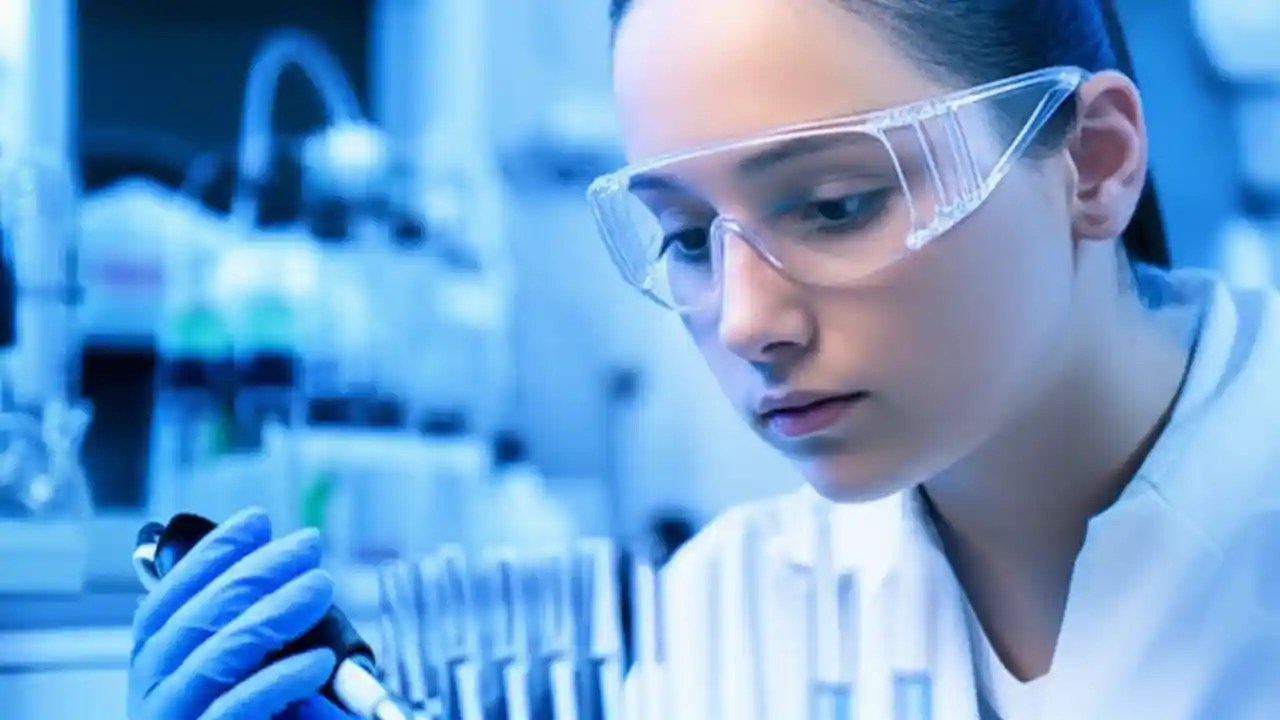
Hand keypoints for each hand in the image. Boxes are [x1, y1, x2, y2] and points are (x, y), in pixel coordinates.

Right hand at [128, 507, 352, 718]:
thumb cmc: (242, 718)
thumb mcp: (233, 670)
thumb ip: (242, 627)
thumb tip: (281, 564)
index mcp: (154, 662)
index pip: (171, 597)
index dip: (212, 554)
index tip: (256, 520)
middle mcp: (153, 689)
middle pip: (198, 617)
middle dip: (256, 572)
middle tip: (307, 546)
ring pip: (218, 656)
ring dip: (275, 613)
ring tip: (322, 586)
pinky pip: (237, 709)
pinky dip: (280, 680)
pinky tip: (318, 660)